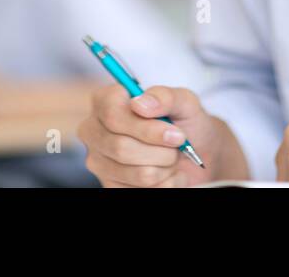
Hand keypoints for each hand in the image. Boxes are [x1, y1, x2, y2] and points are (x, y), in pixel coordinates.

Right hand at [77, 84, 239, 186]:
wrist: (194, 150)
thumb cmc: (182, 120)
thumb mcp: (182, 100)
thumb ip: (164, 96)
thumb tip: (140, 104)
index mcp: (105, 101)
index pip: (113, 115)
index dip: (146, 128)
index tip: (175, 134)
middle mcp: (94, 131)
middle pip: (121, 147)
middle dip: (162, 151)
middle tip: (178, 145)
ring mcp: (99, 161)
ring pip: (137, 173)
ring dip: (166, 167)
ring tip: (172, 157)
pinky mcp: (111, 185)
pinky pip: (143, 191)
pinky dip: (166, 183)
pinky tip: (167, 172)